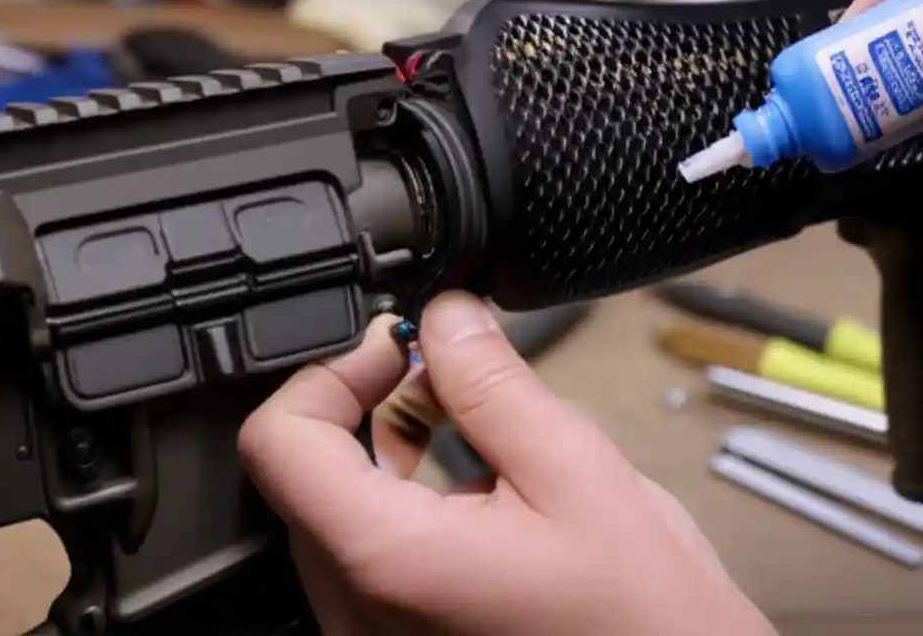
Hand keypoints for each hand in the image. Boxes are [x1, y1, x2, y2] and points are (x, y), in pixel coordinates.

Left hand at [238, 291, 772, 635]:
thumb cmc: (642, 617)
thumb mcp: (574, 470)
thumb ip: (493, 384)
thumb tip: (445, 319)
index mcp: (389, 561)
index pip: (280, 443)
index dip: (329, 372)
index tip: (389, 346)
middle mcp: (359, 610)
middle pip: (304, 474)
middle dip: (365, 402)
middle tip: (440, 367)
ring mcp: (372, 635)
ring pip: (333, 513)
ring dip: (385, 447)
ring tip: (465, 414)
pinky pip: (366, 557)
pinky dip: (401, 500)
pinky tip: (470, 476)